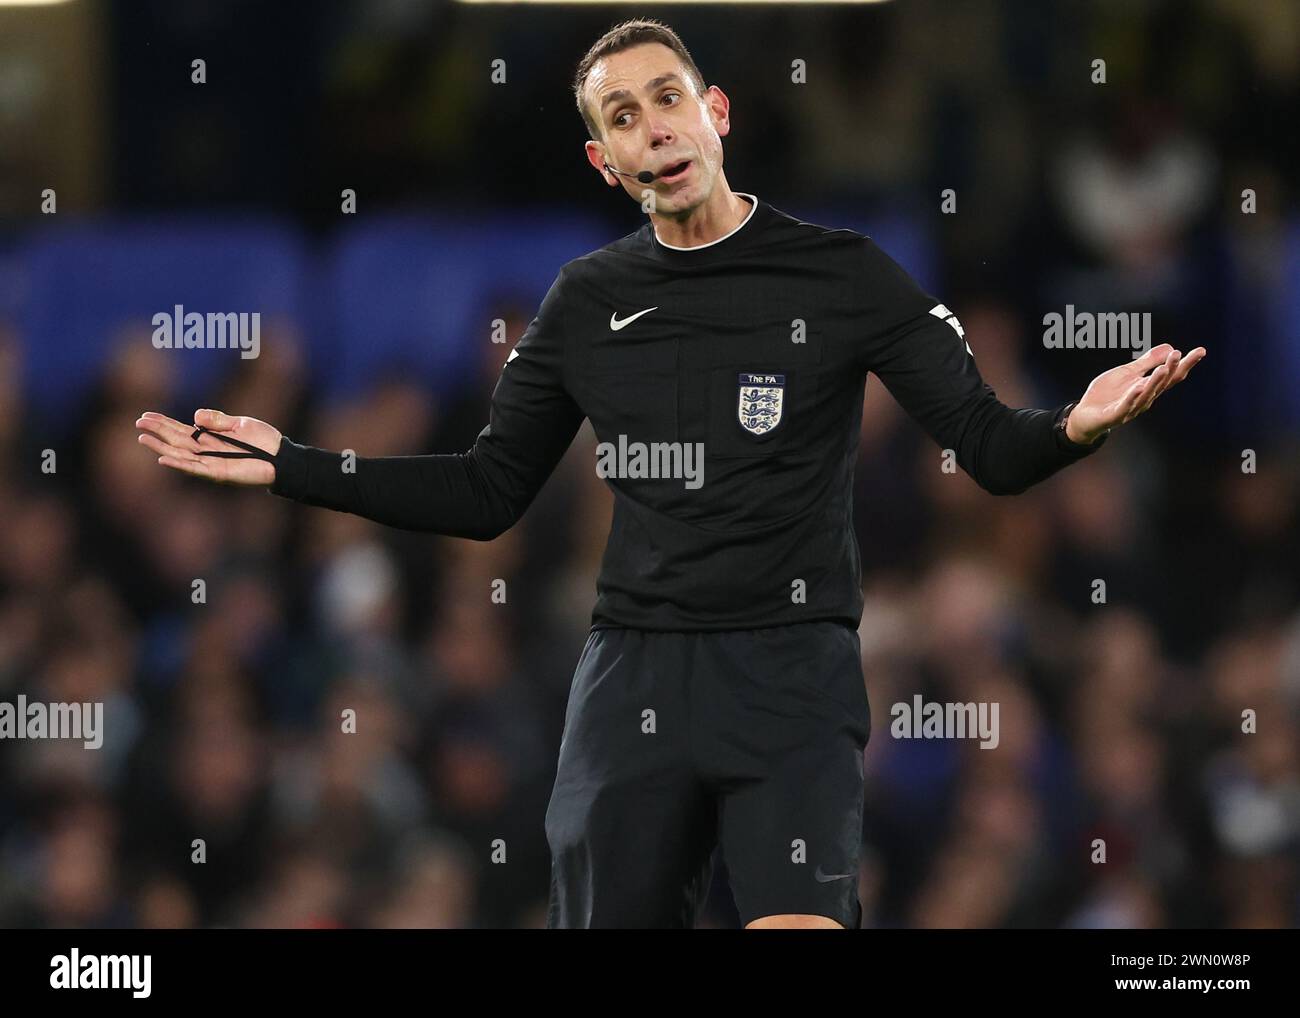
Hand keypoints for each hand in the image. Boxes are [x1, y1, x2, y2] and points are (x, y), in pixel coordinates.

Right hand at [135, 409, 281, 485]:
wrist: (283, 456)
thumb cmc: (264, 440)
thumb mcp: (240, 423)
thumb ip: (217, 420)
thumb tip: (194, 415)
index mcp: (210, 438)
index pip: (181, 430)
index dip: (164, 423)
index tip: (146, 415)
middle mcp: (207, 451)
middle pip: (176, 441)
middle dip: (157, 432)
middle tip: (138, 423)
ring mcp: (211, 463)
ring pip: (180, 455)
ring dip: (161, 448)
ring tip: (143, 438)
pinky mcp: (219, 473)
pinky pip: (195, 468)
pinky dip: (179, 464)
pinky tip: (163, 459)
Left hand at [1066, 343, 1205, 443]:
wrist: (1085, 414)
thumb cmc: (1108, 394)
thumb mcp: (1127, 373)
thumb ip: (1147, 362)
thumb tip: (1170, 346)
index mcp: (1148, 387)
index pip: (1170, 375)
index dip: (1185, 364)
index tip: (1201, 351)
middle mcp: (1143, 398)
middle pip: (1162, 384)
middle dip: (1171, 369)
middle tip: (1179, 354)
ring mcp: (1130, 408)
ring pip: (1146, 394)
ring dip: (1156, 382)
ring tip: (1164, 368)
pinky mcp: (1115, 415)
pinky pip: (1125, 406)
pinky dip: (1132, 397)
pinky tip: (1138, 387)